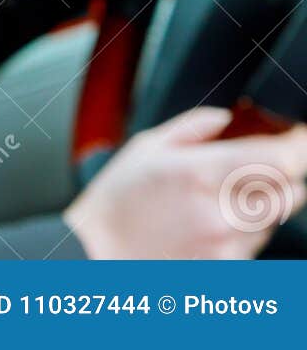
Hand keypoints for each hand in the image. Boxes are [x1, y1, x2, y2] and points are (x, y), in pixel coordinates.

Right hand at [63, 105, 306, 258]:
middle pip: (291, 189)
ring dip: (264, 201)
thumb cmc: (115, 201)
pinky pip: (258, 243)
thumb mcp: (146, 147)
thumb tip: (226, 117)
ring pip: (277, 216)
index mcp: (200, 172)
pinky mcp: (228, 267)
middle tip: (258, 165)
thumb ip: (192, 126)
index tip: (296, 137)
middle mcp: (221, 210)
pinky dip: (248, 228)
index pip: (281, 159)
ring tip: (221, 197)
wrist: (98, 254)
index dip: (296, 145)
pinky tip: (213, 222)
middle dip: (282, 174)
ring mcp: (227, 243)